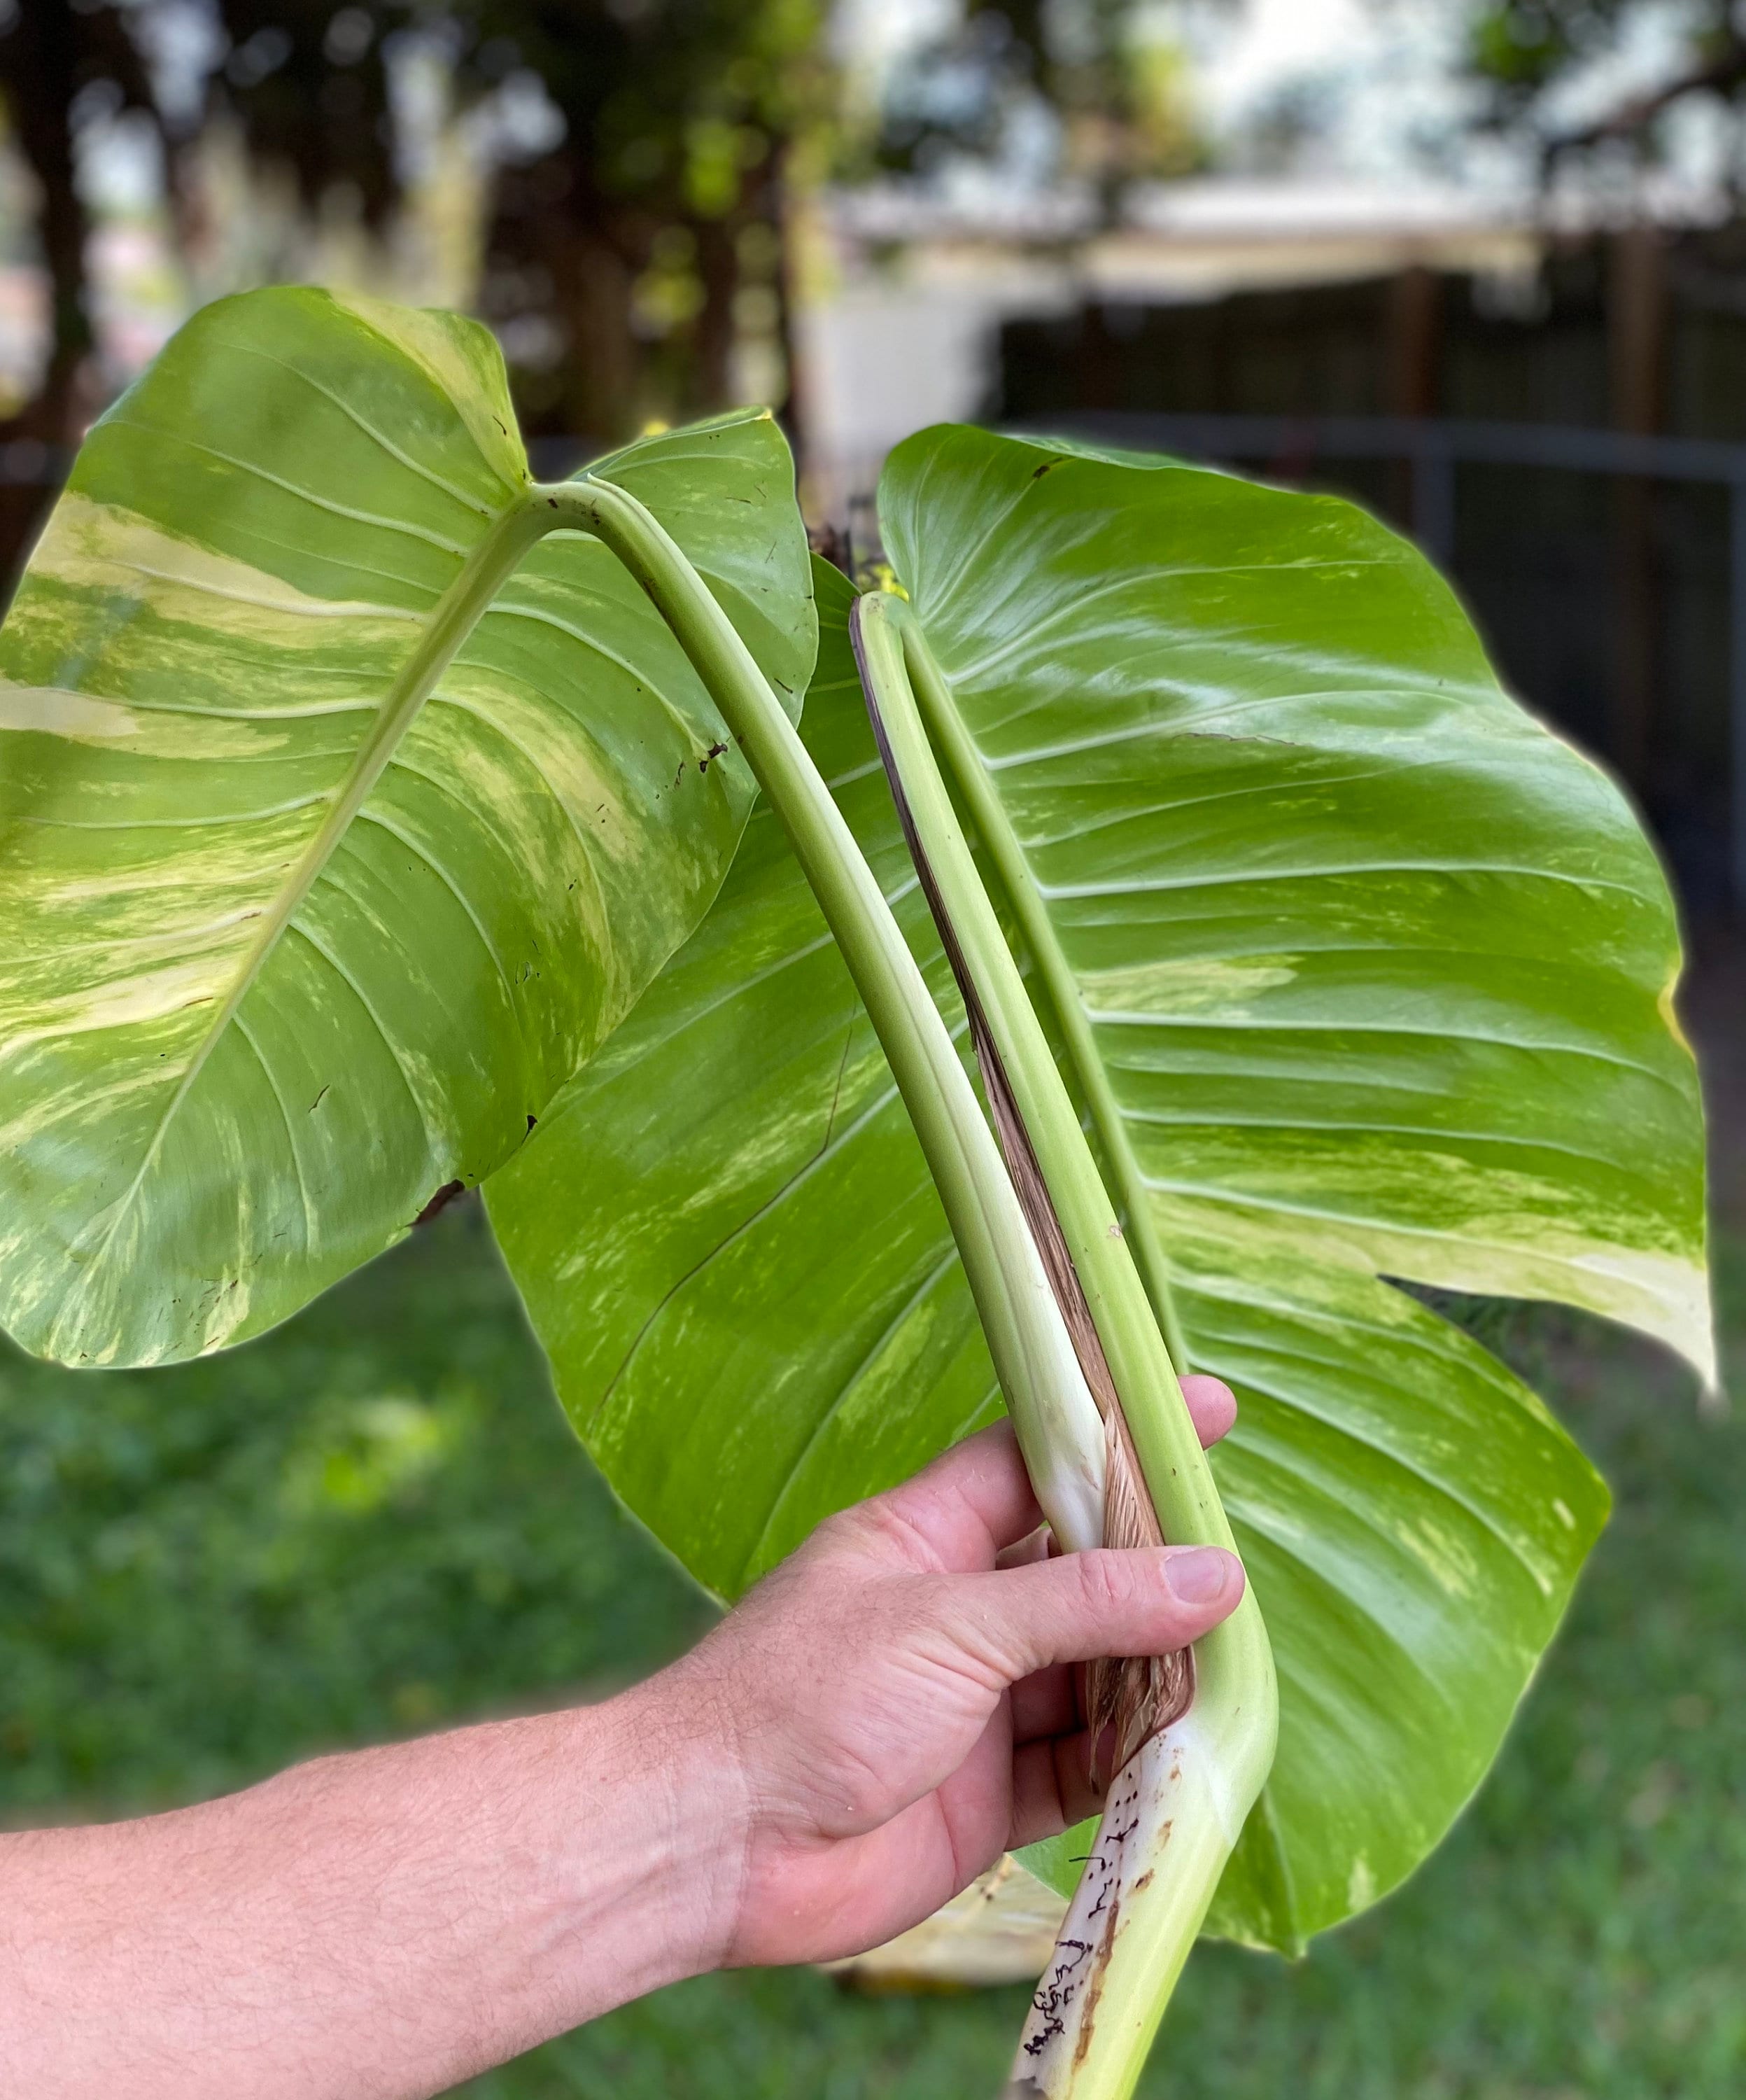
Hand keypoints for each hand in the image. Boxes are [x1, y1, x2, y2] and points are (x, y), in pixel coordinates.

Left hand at [662, 1380, 1243, 1968]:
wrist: (713, 1847)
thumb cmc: (802, 1698)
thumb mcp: (952, 1624)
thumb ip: (1083, 1603)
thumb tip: (1209, 1575)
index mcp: (928, 1538)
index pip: (1039, 1462)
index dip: (1118, 1436)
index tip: (1206, 1411)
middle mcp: (958, 1615)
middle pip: (1083, 1578)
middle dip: (1158, 1576)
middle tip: (1243, 1572)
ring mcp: (975, 1708)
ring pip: (1093, 1677)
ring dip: (1155, 1676)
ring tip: (1235, 1669)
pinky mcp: (987, 1798)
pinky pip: (1081, 1768)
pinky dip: (1133, 1763)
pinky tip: (1189, 1756)